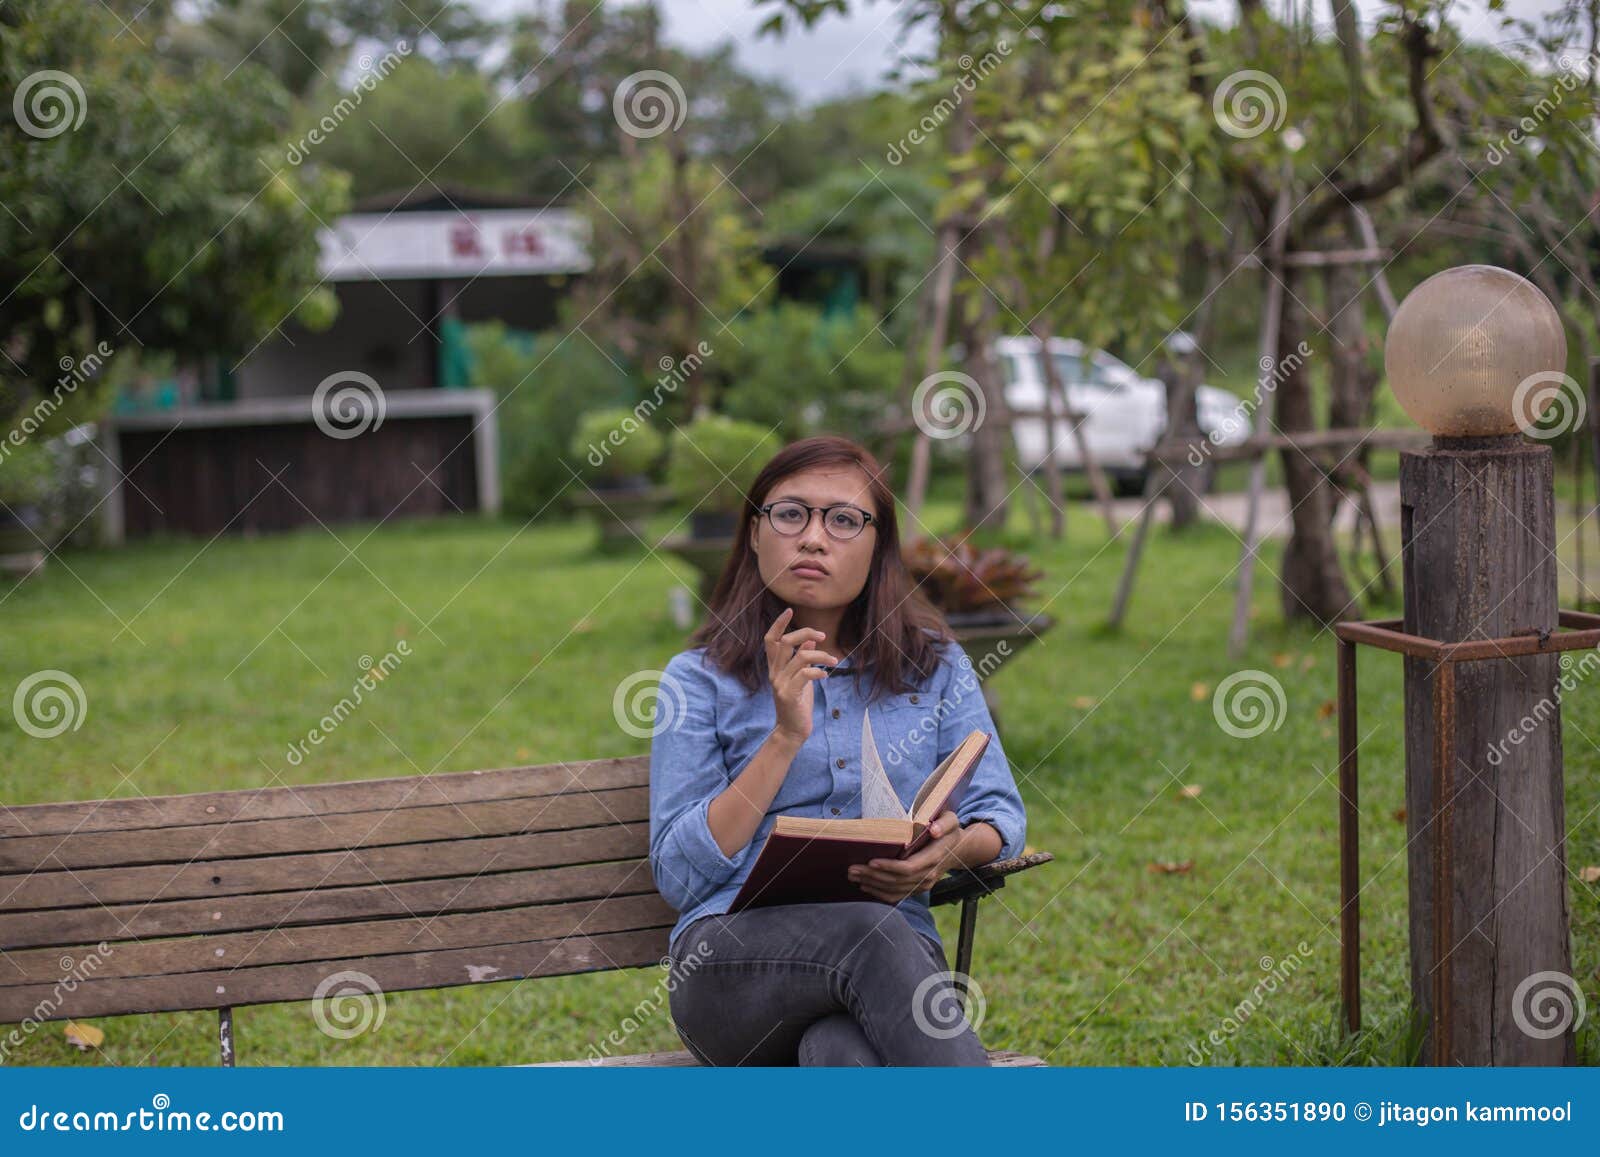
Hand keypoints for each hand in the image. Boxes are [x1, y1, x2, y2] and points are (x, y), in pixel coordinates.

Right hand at [763, 607, 838, 744]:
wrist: (792, 730)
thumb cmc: (797, 702)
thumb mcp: (800, 678)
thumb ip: (801, 659)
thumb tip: (809, 641)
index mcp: (775, 667)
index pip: (770, 640)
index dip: (778, 624)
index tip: (789, 610)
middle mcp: (774, 673)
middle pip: (785, 642)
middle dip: (805, 633)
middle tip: (823, 635)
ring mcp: (780, 684)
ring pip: (800, 657)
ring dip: (821, 655)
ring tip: (833, 661)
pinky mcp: (790, 694)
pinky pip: (805, 674)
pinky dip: (818, 671)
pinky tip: (825, 675)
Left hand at [848, 811, 963, 902]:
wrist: (958, 849)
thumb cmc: (949, 830)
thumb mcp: (951, 820)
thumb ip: (944, 824)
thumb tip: (934, 830)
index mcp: (934, 857)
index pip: (909, 867)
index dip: (889, 867)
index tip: (871, 861)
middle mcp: (929, 875)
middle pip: (897, 881)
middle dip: (873, 876)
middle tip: (852, 869)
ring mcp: (924, 884)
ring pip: (895, 890)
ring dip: (873, 885)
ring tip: (853, 877)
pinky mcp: (918, 888)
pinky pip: (898, 895)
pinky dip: (880, 893)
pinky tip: (865, 887)